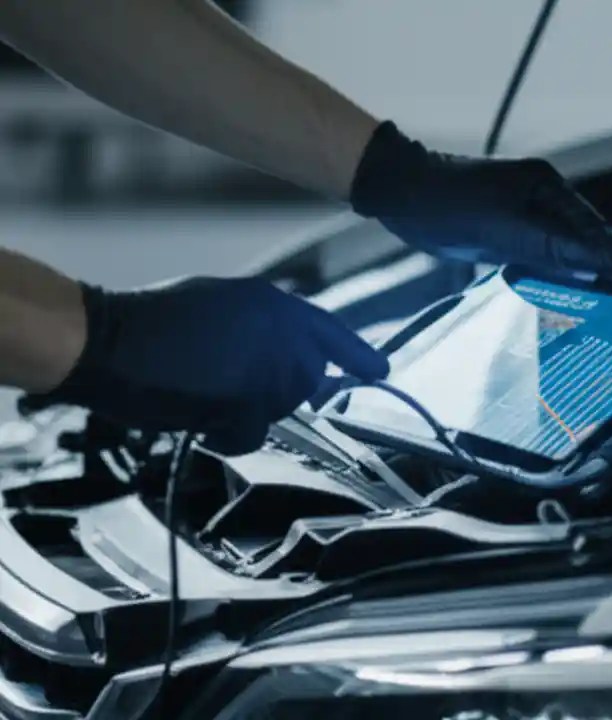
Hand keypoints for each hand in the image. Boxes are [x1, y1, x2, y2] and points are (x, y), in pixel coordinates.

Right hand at [30, 277, 387, 455]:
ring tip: (202, 389)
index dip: (357, 355)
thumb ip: (262, 330)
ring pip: (280, 408)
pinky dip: (228, 433)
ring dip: (247, 411)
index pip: (330, 333)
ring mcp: (269, 364)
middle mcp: (282, 330)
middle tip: (227, 384)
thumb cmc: (150, 324)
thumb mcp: (220, 309)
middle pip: (307, 381)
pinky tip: (198, 412)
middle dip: (275, 391)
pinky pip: (253, 432)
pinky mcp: (250, 396)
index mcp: (274, 302)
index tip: (379, 371)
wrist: (107, 337)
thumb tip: (290, 357)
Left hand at [349, 122, 611, 274]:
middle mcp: (541, 198)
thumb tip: (592, 266)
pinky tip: (558, 298)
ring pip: (560, 252)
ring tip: (595, 309)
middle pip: (580, 240)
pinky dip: (550, 277)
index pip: (590, 228)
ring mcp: (523, 216)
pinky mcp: (506, 234)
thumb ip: (548, 245)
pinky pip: (537, 258)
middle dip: (598, 270)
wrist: (399, 192)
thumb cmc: (446, 201)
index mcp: (547, 185)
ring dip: (575, 277)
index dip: (610, 259)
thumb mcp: (501, 224)